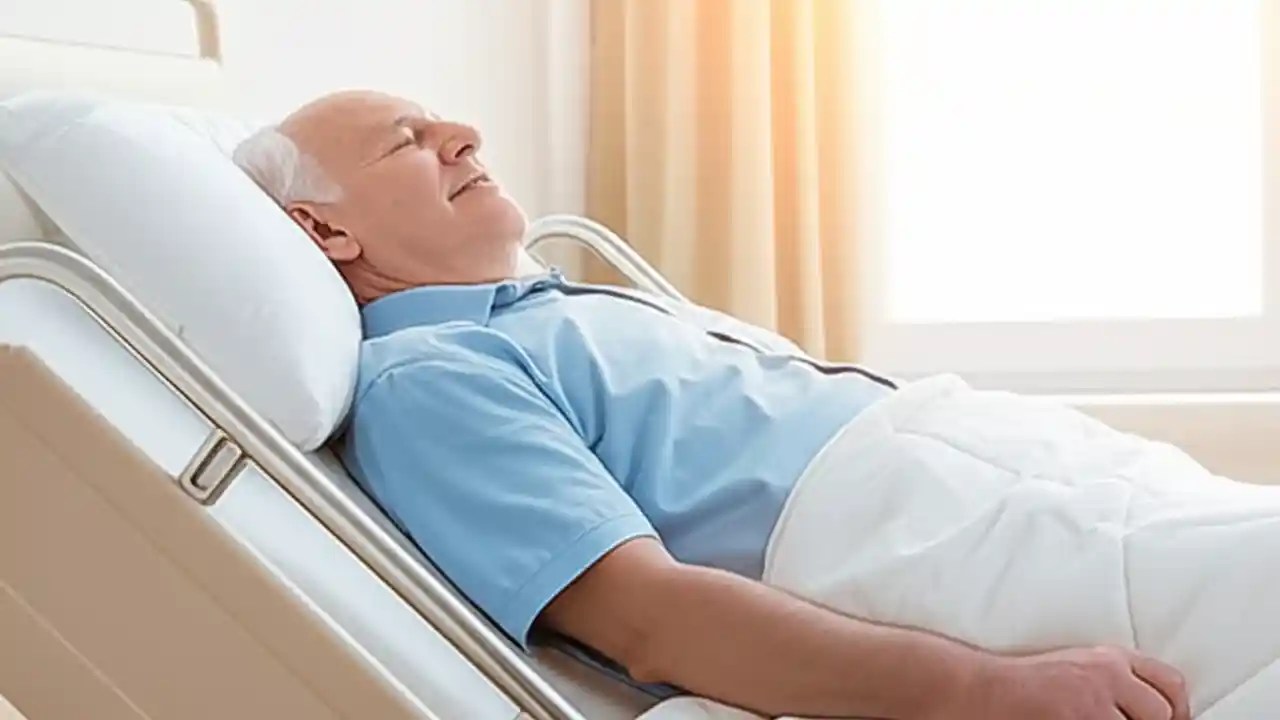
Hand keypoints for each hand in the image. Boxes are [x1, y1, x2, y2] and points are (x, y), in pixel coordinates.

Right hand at [943, 646, 1189, 719]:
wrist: (983, 689)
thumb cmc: (1024, 684)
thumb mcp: (1074, 667)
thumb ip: (1112, 681)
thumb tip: (1154, 710)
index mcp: (1108, 658)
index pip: (1170, 682)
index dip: (1180, 710)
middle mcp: (1106, 675)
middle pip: (1162, 713)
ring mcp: (1092, 703)